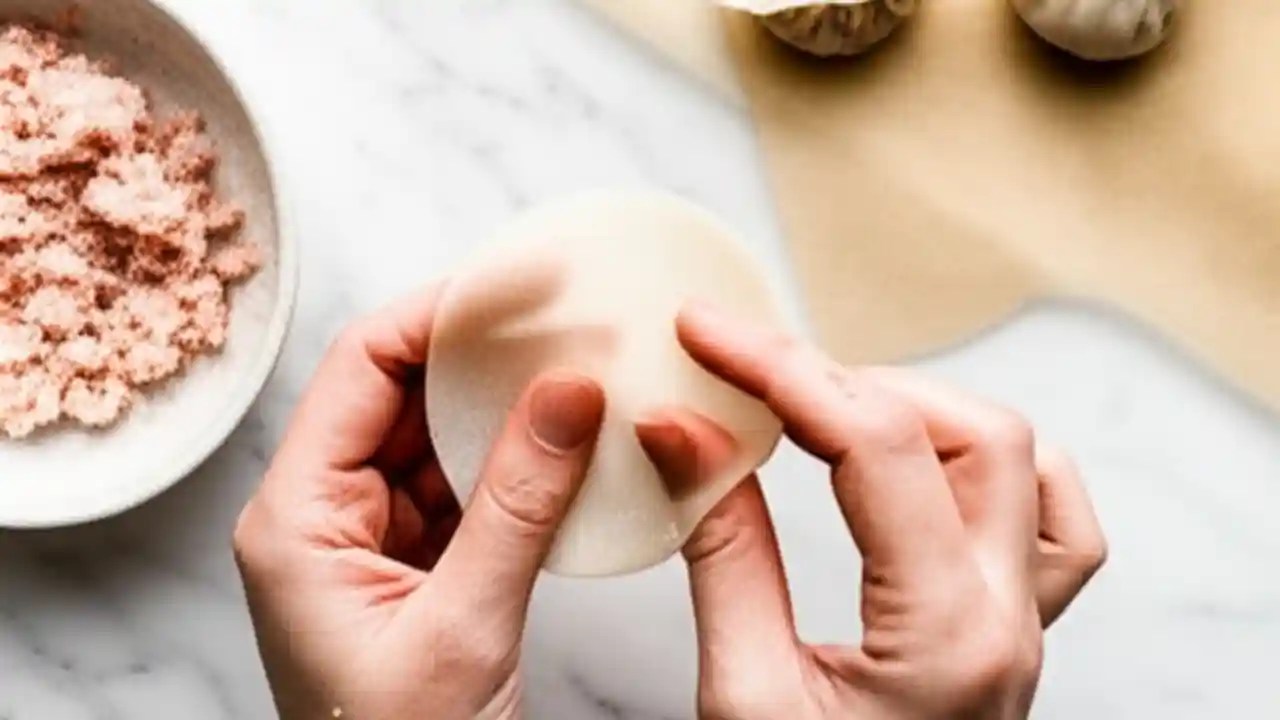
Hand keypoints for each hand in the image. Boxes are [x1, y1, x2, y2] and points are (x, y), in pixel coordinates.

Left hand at [233, 284, 604, 719]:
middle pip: (403, 392)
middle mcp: (324, 516)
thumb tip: (570, 391)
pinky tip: (572, 438)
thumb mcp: (464, 626)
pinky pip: (469, 486)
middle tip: (566, 312)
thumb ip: (518, 502)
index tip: (522, 281)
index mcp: (296, 519)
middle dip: (485, 351)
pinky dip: (521, 461)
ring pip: (441, 437)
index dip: (444, 311)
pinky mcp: (419, 565)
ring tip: (581, 363)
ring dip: (509, 405)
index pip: (364, 369)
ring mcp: (373, 540)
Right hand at [636, 303, 1106, 719]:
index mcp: (946, 636)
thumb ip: (722, 553)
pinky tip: (921, 456)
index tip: (709, 334)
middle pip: (968, 432)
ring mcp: (1027, 621)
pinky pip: (1053, 515)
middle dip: (846, 381)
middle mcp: (1010, 620)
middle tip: (751, 375)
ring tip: (820, 409)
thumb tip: (683, 430)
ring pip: (1019, 456)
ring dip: (917, 409)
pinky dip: (988, 460)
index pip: (876, 445)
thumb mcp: (742, 695)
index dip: (781, 370)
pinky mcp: (1016, 625)